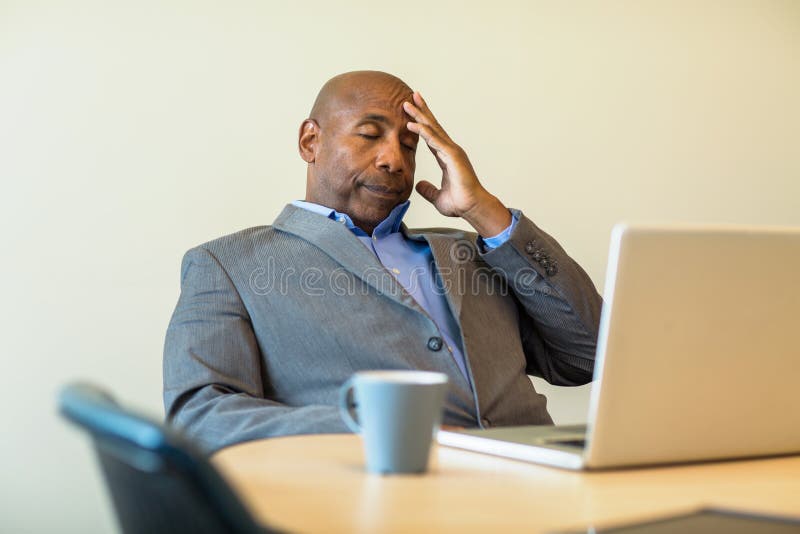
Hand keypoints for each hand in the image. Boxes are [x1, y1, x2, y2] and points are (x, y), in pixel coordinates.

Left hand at [404, 92, 510, 236]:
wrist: (472, 208)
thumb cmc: (460, 203)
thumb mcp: (438, 197)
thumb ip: (428, 190)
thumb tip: (419, 186)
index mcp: (446, 157)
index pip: (431, 136)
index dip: (422, 123)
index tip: (413, 111)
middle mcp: (450, 150)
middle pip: (432, 126)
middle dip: (422, 110)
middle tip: (411, 96)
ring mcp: (452, 151)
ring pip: (432, 129)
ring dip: (419, 115)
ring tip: (407, 103)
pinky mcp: (453, 156)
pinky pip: (435, 141)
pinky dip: (423, 132)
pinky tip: (413, 124)